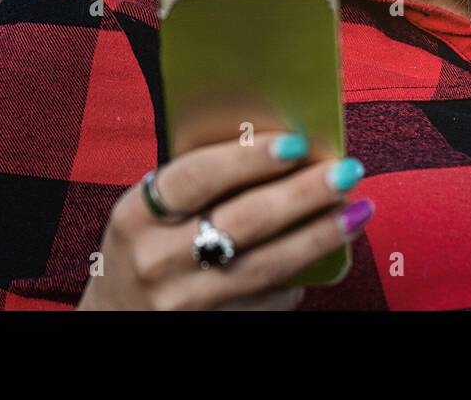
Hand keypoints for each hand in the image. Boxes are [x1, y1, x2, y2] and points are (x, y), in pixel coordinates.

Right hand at [76, 131, 371, 309]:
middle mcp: (156, 259)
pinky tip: (324, 255)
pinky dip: (297, 278)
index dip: (248, 158)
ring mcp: (184, 301)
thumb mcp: (146, 211)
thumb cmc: (141, 247)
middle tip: (346, 171)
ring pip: (267, 265)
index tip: (296, 142)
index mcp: (136, 214)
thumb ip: (193, 184)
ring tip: (357, 210)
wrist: (113, 320)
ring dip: (320, 235)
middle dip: (304, 192)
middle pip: (244, 220)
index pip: (197, 176)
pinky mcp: (209, 328)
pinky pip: (266, 302)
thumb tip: (276, 147)